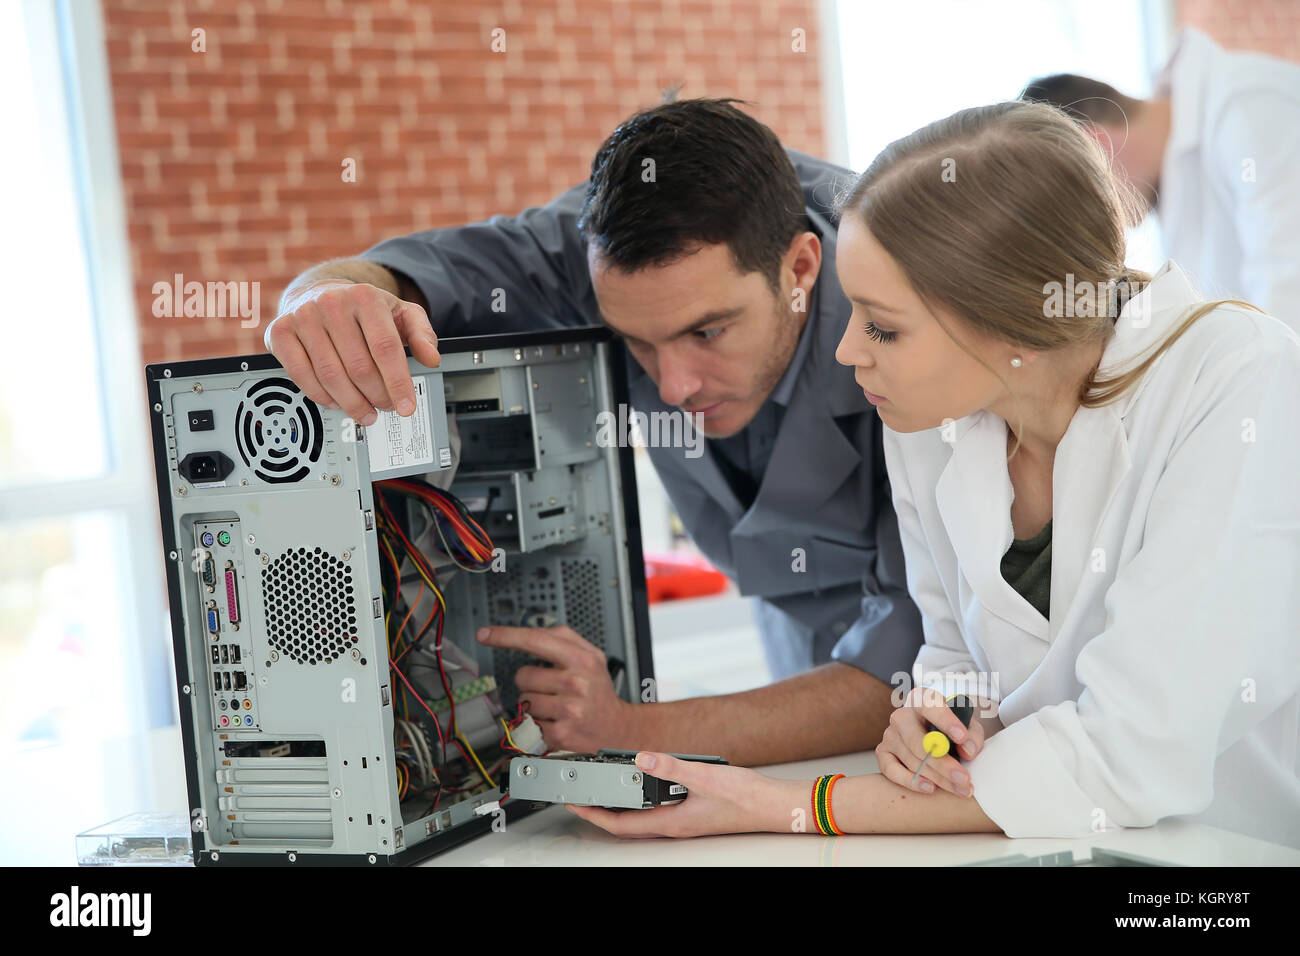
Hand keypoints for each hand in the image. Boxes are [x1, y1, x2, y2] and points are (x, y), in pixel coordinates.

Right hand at [268, 280, 440, 425]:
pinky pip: (301, 376)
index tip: (406, 406)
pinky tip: (337, 401)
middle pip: (359, 367)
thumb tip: (431, 357)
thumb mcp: (401, 313)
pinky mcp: (280, 332)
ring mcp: (303, 317)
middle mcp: (331, 303)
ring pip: (331, 376)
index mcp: (364, 297)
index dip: (398, 383)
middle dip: (377, 396)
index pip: (385, 348)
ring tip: (365, 411)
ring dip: (351, 402)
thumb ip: (422, 334)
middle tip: (385, 407)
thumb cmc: (362, 308)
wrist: (319, 292)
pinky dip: (322, 396)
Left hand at [477, 625, 635, 752]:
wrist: (618, 729)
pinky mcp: (560, 734)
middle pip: (523, 675)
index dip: (506, 635)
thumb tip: (529, 633)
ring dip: (533, 704)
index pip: (536, 640)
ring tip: (555, 706)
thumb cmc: (599, 691)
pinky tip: (556, 721)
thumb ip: (564, 639)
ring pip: (523, 701)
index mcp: (582, 659)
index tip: (485, 634)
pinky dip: (537, 724)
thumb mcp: (593, 656)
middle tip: (551, 688)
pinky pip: (528, 724)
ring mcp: (568, 710)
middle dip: (530, 682)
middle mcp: (576, 684)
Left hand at [565, 752, 796, 837]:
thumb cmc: (744, 799)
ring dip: (621, 806)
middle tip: (582, 799)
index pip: (620, 824)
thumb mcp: (703, 776)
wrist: (772, 806)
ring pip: (642, 818)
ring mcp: (684, 821)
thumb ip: (670, 766)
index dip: (594, 815)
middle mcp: (674, 825)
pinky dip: (643, 800)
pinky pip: (658, 810)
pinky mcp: (693, 812)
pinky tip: (645, 785)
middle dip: (601, 813)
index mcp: (671, 822)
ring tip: (604, 790)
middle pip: (626, 824)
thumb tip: (640, 759)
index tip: (575, 805)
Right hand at [876, 686, 994, 796]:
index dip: (945, 721)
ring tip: (960, 788)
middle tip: (964, 778)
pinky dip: (910, 781)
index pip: (929, 705)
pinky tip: (930, 787)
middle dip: (942, 762)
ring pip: (911, 759)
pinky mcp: (883, 753)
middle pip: (917, 740)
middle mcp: (901, 716)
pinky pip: (891, 769)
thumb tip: (967, 751)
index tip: (962, 737)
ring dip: (937, 777)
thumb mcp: (968, 727)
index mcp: (921, 700)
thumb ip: (972, 736)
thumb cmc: (951, 730)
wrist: (933, 735)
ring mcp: (890, 735)